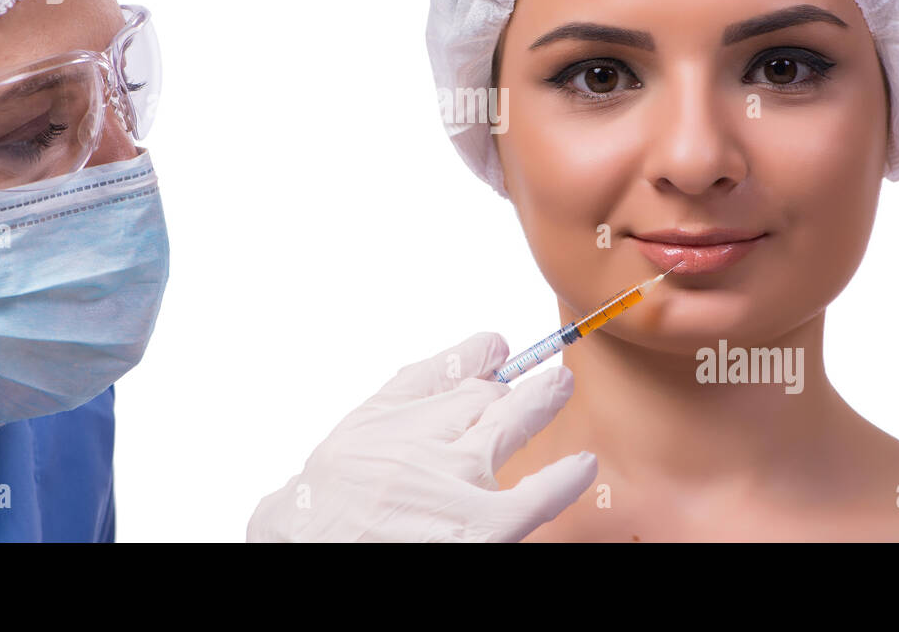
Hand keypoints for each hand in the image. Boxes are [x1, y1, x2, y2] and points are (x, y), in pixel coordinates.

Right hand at [246, 331, 595, 541]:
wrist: (316, 550)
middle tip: (553, 376)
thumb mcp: (360, 433)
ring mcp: (451, 483)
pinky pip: (533, 497)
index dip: (483, 357)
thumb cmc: (333, 504)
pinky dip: (561, 480)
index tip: (501, 350)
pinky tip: (582, 467)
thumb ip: (418, 387)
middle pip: (484, 395)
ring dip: (539, 401)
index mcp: (387, 420)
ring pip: (507, 425)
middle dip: (522, 382)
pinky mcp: (477, 527)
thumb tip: (484, 348)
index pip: (450, 372)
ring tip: (560, 386)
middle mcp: (420, 442)